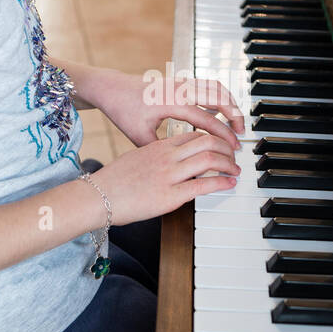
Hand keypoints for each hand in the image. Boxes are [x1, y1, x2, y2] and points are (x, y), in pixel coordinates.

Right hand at [90, 130, 240, 224]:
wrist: (97, 197)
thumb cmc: (113, 182)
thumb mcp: (136, 159)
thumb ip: (157, 157)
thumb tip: (172, 162)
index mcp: (158, 146)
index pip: (194, 134)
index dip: (214, 137)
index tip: (222, 145)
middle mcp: (166, 157)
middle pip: (207, 141)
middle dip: (227, 146)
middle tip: (234, 155)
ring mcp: (169, 175)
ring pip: (209, 159)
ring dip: (229, 164)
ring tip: (235, 169)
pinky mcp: (170, 196)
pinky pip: (203, 184)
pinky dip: (222, 182)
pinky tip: (230, 183)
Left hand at [91, 68, 244, 152]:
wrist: (111, 88)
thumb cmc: (123, 110)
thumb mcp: (138, 135)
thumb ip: (161, 148)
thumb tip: (180, 165)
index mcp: (170, 102)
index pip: (205, 118)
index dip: (222, 133)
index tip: (233, 146)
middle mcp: (179, 88)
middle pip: (218, 96)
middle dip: (234, 115)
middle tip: (241, 134)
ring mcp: (181, 81)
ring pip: (216, 86)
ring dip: (230, 103)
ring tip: (236, 123)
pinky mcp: (181, 81)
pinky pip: (208, 84)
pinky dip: (220, 96)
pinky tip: (223, 112)